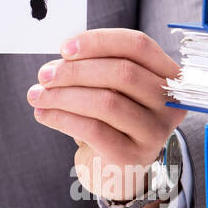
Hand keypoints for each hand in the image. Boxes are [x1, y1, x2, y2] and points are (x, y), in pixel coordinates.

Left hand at [25, 28, 186, 207]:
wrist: (115, 166)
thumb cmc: (110, 118)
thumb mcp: (110, 86)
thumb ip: (95, 66)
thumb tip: (60, 60)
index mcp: (168, 75)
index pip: (138, 45)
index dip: (98, 42)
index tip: (64, 48)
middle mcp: (169, 103)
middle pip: (123, 72)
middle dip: (75, 71)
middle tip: (44, 75)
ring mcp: (156, 132)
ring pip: (107, 102)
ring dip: (63, 95)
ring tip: (38, 95)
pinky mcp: (133, 155)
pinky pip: (93, 129)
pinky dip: (62, 118)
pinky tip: (43, 114)